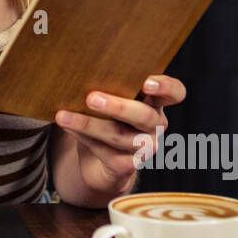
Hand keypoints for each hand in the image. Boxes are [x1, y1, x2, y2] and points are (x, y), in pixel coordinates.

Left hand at [55, 74, 187, 194]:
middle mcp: (155, 125)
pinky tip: (67, 126)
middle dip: (117, 107)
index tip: (147, 83)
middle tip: (91, 98)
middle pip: (144, 116)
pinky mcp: (127, 166)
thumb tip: (78, 71)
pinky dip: (83, 137)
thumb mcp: (111, 99)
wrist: (99, 160)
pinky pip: (105, 152)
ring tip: (63, 115)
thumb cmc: (105, 118)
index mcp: (155, 102)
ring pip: (118, 135)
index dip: (166, 87)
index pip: (175, 93)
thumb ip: (107, 86)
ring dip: (88, 124)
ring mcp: (145, 148)